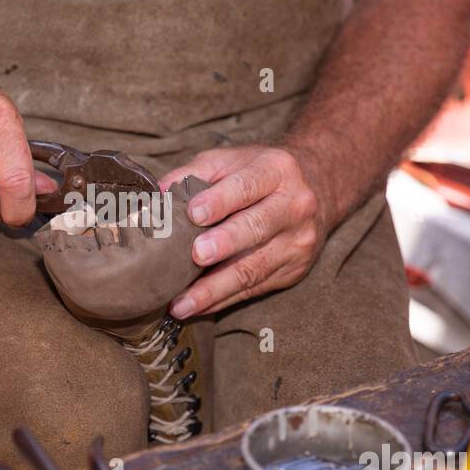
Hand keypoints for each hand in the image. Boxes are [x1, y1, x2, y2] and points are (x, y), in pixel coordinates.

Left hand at [160, 144, 336, 317]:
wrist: (315, 188)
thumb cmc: (256, 175)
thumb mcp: (228, 162)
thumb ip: (191, 174)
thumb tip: (154, 197)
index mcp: (276, 170)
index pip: (248, 185)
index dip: (221, 200)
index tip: (194, 213)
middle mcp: (294, 205)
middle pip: (257, 228)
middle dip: (225, 244)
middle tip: (195, 256)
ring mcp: (297, 241)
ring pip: (254, 268)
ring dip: (215, 289)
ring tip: (182, 303)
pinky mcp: (294, 270)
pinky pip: (254, 288)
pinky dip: (222, 300)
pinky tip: (196, 307)